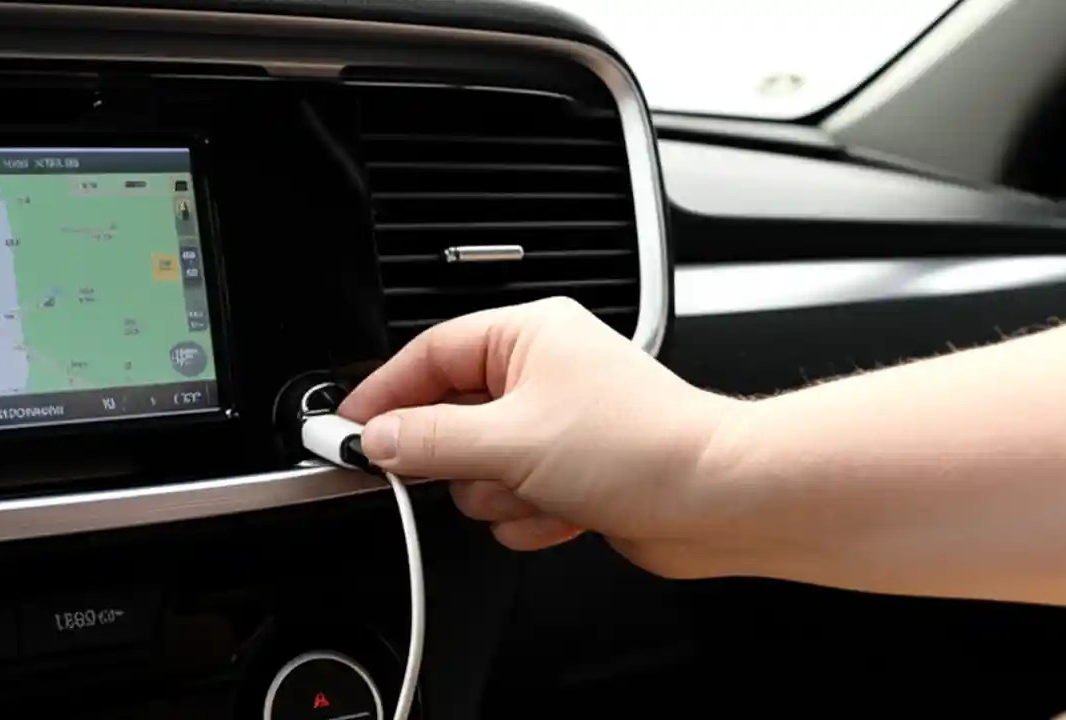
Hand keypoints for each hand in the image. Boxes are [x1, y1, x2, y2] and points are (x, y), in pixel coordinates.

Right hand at [338, 298, 750, 577]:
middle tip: (475, 469)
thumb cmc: (642, 446)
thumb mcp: (511, 440)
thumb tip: (375, 439)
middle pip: (450, 419)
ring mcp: (557, 425)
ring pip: (478, 469)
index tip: (348, 430)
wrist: (717, 501)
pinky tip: (566, 511)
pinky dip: (531, 516)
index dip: (384, 394)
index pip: (429, 355)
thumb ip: (429, 440)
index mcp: (528, 335)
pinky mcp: (570, 472)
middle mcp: (542, 373)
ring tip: (541, 490)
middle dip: (463, 460)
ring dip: (502, 494)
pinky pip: (513, 500)